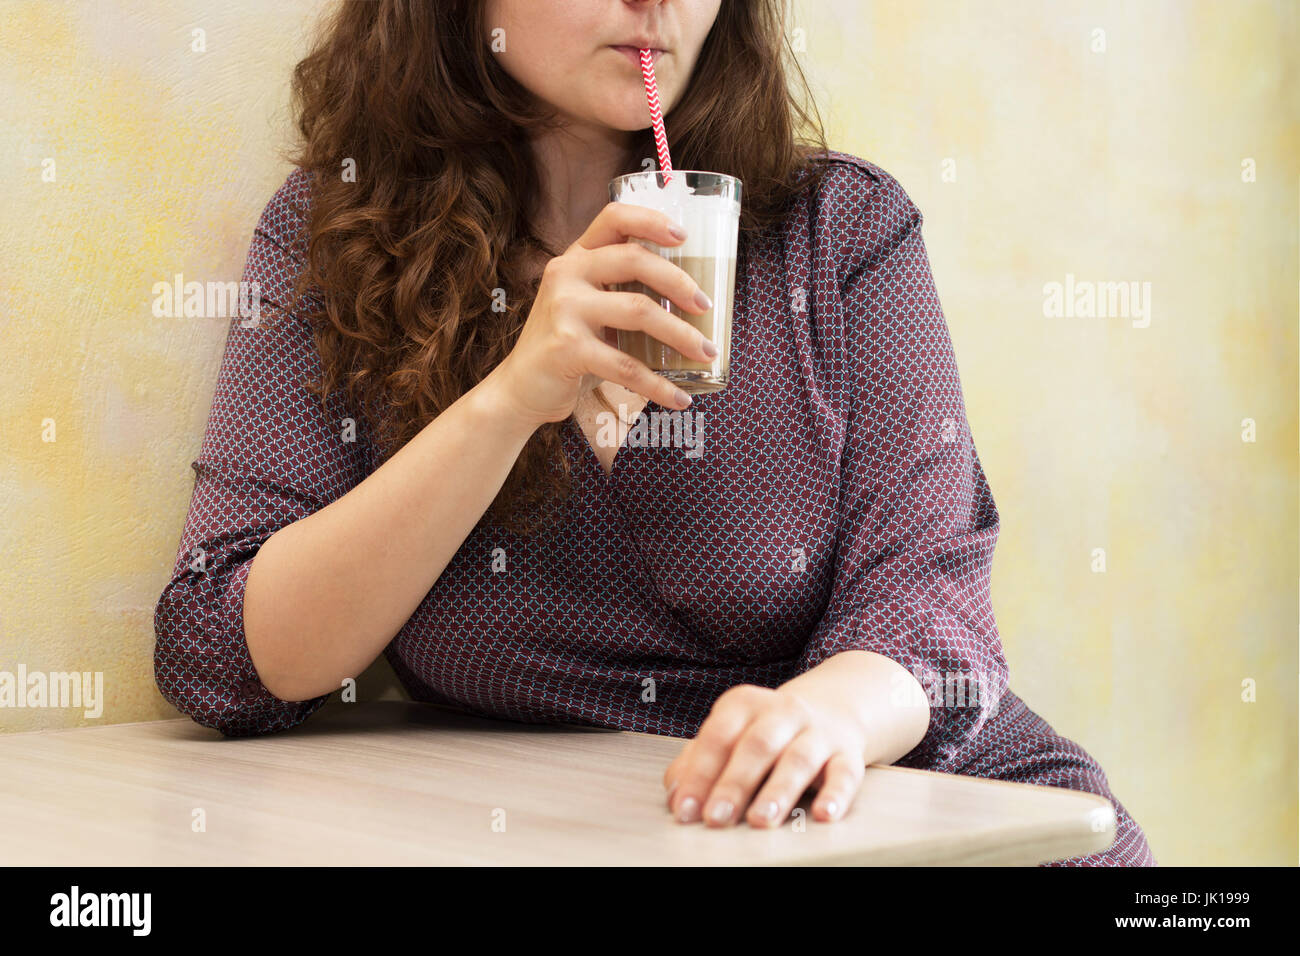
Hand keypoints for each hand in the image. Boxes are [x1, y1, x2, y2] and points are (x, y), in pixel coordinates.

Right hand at [486, 202, 718, 429]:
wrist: (520, 389)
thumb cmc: (567, 346)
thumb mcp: (587, 306)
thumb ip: (619, 290)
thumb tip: (689, 297)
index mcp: (575, 257)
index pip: (614, 218)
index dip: (652, 220)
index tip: (684, 237)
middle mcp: (566, 273)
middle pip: (635, 260)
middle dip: (679, 283)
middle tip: (706, 307)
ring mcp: (564, 309)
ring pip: (639, 311)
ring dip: (681, 335)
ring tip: (706, 352)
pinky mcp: (568, 348)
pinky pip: (626, 366)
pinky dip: (659, 384)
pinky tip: (679, 398)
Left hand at [662, 683, 869, 828]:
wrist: (832, 707)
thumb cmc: (766, 732)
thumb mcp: (730, 736)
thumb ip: (697, 763)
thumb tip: (677, 798)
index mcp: (744, 704)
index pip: (717, 737)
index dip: (699, 774)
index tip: (686, 811)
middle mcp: (782, 712)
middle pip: (756, 746)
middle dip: (734, 784)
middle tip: (717, 819)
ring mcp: (818, 731)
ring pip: (799, 758)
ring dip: (779, 791)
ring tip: (761, 820)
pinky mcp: (848, 753)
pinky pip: (845, 773)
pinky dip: (836, 795)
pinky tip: (824, 815)